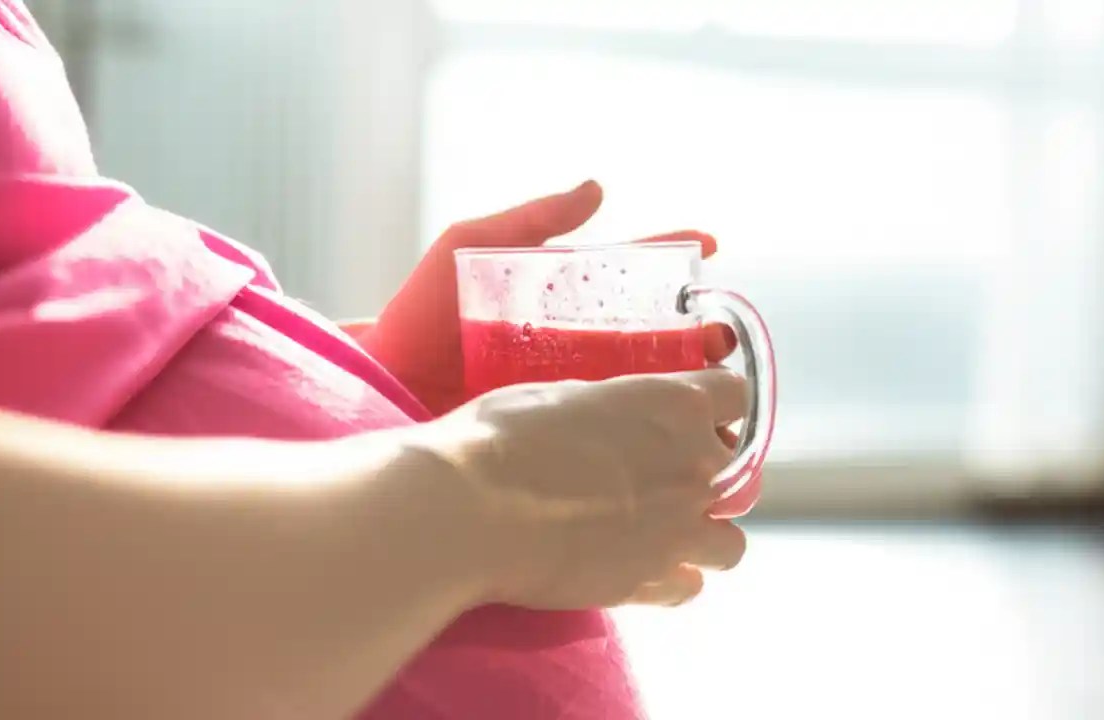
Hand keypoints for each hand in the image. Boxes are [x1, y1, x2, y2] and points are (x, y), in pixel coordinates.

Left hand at [347, 180, 717, 415]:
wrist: (380, 385)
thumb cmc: (418, 315)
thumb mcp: (469, 246)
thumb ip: (531, 219)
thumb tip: (597, 187)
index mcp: (564, 299)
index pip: (634, 271)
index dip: (675, 255)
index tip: (711, 244)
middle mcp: (577, 347)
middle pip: (657, 338)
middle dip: (699, 338)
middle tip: (723, 343)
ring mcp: (571, 394)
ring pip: (649, 393)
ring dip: (690, 395)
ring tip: (719, 401)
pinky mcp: (561, 436)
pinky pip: (617, 438)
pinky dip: (654, 440)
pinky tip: (683, 447)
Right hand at [412, 369, 749, 609]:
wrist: (472, 511)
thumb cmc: (505, 436)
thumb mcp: (564, 395)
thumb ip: (612, 410)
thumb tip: (613, 420)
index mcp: (676, 406)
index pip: (736, 398)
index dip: (716, 408)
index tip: (693, 416)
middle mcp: (695, 468)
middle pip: (744, 475)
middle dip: (716, 476)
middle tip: (670, 477)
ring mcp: (678, 531)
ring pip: (731, 545)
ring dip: (704, 536)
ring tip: (662, 533)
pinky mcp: (650, 582)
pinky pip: (689, 587)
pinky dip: (671, 579)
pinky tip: (638, 568)